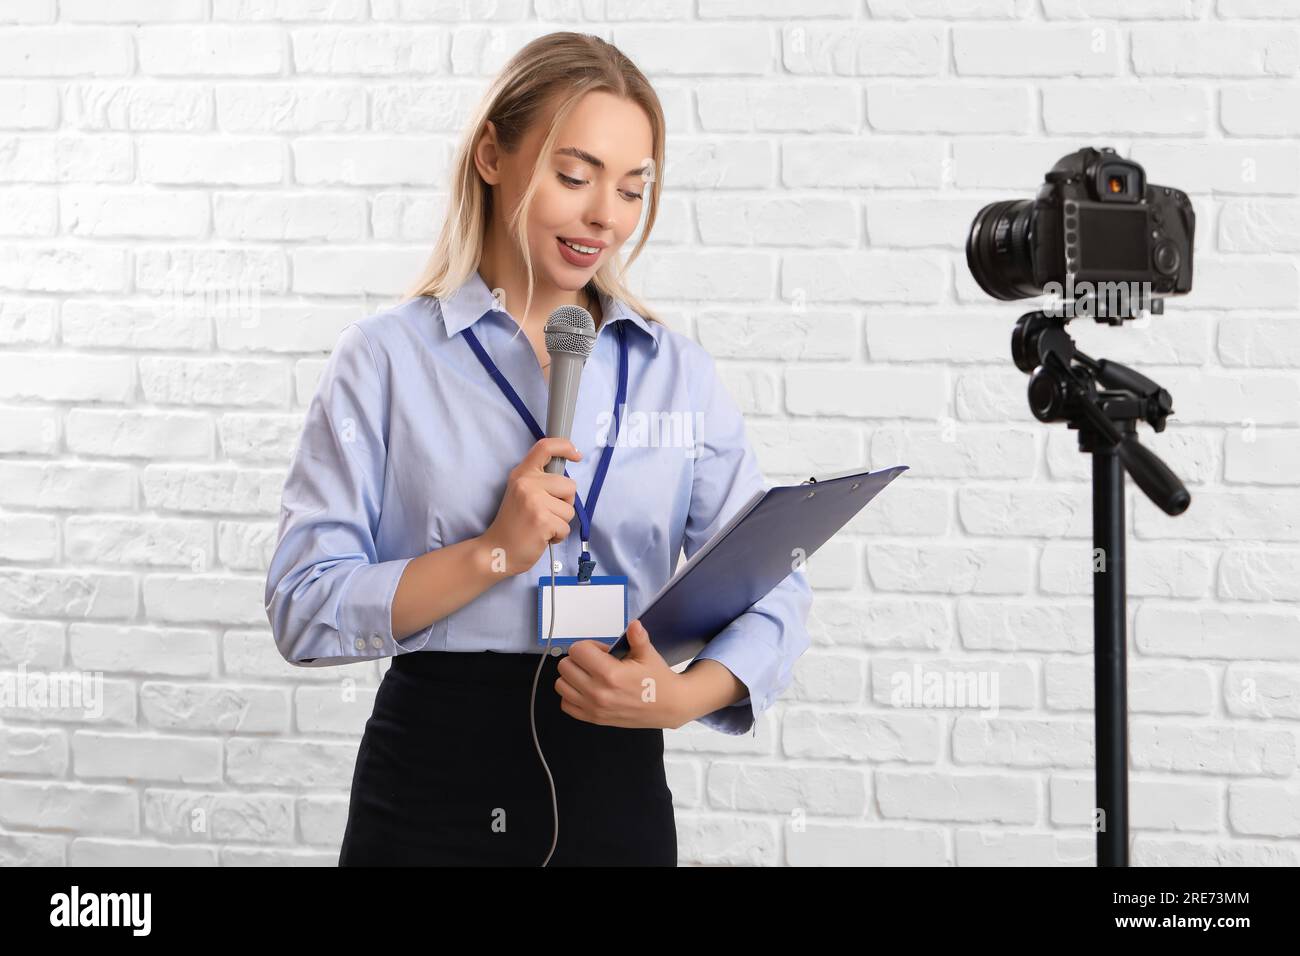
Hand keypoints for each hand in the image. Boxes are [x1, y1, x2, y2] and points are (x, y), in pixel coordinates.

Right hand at [480, 437, 580, 576]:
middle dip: (564, 503)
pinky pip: (566, 527)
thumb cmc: (513, 525)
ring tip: (541, 526)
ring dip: (560, 522)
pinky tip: (541, 537)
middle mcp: (527, 484)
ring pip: (570, 509)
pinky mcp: (542, 521)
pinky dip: (557, 536)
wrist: (496, 551)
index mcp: (522, 474)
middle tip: (545, 514)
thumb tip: (565, 480)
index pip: (545, 447)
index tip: (576, 454)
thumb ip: (539, 482)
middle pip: (569, 485)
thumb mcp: (520, 494)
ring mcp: (534, 502)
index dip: (565, 446)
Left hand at [554, 619, 688, 729]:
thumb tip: (633, 625)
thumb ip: (637, 637)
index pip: (577, 650)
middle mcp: (598, 692)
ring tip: (590, 675)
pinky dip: (572, 695)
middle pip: (565, 666)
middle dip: (578, 659)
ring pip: (561, 685)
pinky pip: (566, 705)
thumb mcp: (648, 655)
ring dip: (572, 677)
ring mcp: (594, 708)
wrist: (668, 706)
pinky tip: (587, 689)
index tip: (600, 650)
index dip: (588, 646)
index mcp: (610, 674)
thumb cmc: (657, 682)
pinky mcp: (594, 718)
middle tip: (595, 661)